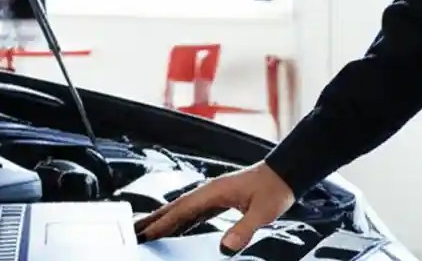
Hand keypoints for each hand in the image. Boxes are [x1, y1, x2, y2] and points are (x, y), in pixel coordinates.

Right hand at [133, 161, 294, 251]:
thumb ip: (243, 229)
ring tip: (148, 232)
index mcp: (215, 191)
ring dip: (166, 220)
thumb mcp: (263, 212)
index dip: (164, 222)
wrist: (286, 173)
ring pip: (184, 209)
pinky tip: (176, 230)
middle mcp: (210, 191)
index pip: (183, 209)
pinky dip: (182, 221)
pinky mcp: (220, 199)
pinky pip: (195, 212)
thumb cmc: (275, 189)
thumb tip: (225, 247)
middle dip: (156, 219)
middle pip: (176, 206)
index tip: (147, 233)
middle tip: (135, 231)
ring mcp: (214, 195)